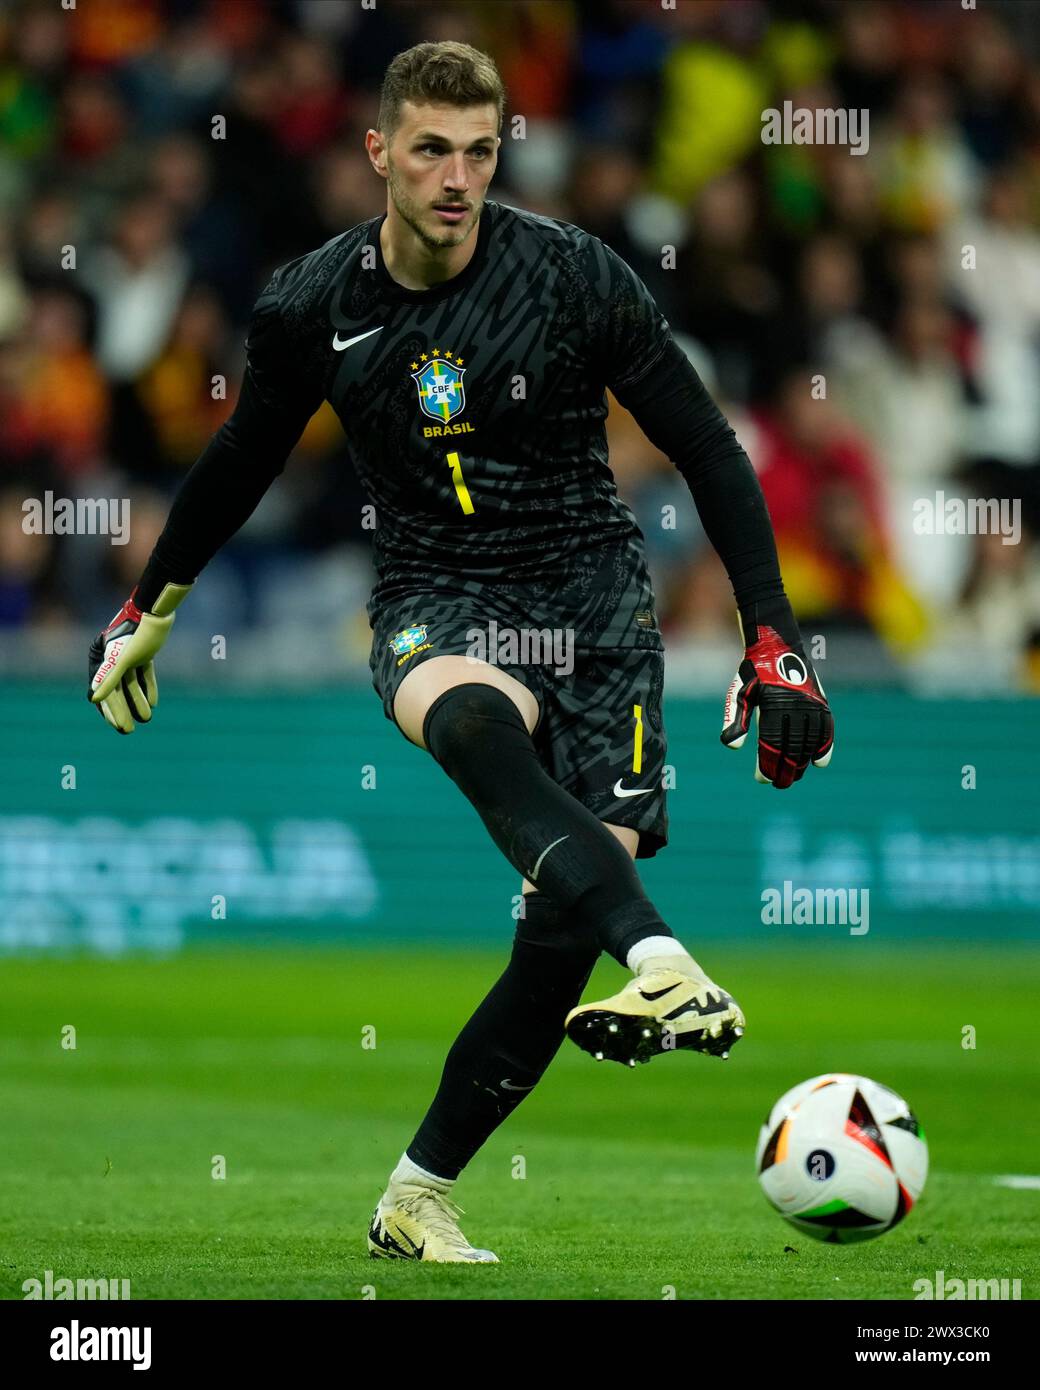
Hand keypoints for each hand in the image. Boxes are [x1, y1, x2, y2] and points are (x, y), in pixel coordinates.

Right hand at [87, 583, 191, 733]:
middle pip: (116, 690)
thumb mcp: (124, 659)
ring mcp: (127, 655)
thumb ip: (109, 678)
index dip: (110, 710)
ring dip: (138, 701)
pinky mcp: (142, 652)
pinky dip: (148, 687)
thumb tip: (93, 699)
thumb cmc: (138, 634)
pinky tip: (153, 703)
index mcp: (101, 659)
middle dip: (123, 710)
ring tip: (147, 718)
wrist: (156, 611)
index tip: (118, 726)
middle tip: (129, 730)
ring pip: (131, 684)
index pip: (104, 691)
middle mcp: (111, 658)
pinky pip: (143, 674)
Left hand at [721, 624, 832, 787]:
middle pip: (792, 748)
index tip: (762, 779)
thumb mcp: (739, 693)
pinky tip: (818, 763)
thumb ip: (736, 719)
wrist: (777, 646)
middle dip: (785, 770)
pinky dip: (824, 747)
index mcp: (773, 706)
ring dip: (802, 763)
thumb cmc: (752, 672)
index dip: (768, 765)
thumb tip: (732, 747)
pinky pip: (826, 730)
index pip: (771, 745)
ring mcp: (811, 705)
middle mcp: (796, 706)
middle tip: (778, 784)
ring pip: (810, 743)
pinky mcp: (821, 702)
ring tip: (794, 776)